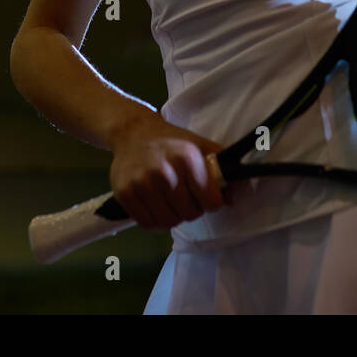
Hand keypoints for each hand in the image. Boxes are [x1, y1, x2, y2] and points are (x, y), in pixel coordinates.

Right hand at [108, 113, 231, 229]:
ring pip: (168, 222)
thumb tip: (231, 198)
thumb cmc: (171, 141)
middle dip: (192, 209)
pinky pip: (147, 223)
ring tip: (171, 201)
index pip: (211, 202)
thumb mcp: (201, 146)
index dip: (212, 202)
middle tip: (186, 197)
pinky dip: (155, 220)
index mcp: (187, 158)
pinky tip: (156, 206)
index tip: (206, 196)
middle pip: (190, 214)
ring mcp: (142, 183)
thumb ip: (221, 169)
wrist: (133, 132)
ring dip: (173, 216)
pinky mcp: (124, 193)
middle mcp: (164, 171)